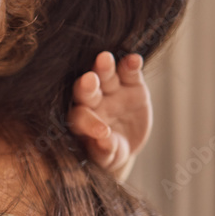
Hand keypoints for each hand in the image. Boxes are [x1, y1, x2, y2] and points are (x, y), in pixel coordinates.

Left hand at [67, 51, 151, 181]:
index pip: (81, 118)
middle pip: (86, 91)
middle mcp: (92, 102)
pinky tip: (133, 59)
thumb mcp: (108, 157)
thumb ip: (105, 150)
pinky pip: (128, 72)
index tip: (103, 131)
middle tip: (89, 79)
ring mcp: (110, 91)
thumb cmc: (109, 153)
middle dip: (87, 86)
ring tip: (105, 58)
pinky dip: (130, 65)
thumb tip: (105, 141)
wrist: (125, 143)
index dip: (90, 123)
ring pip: (104, 76)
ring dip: (104, 67)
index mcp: (80, 121)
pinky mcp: (130, 84)